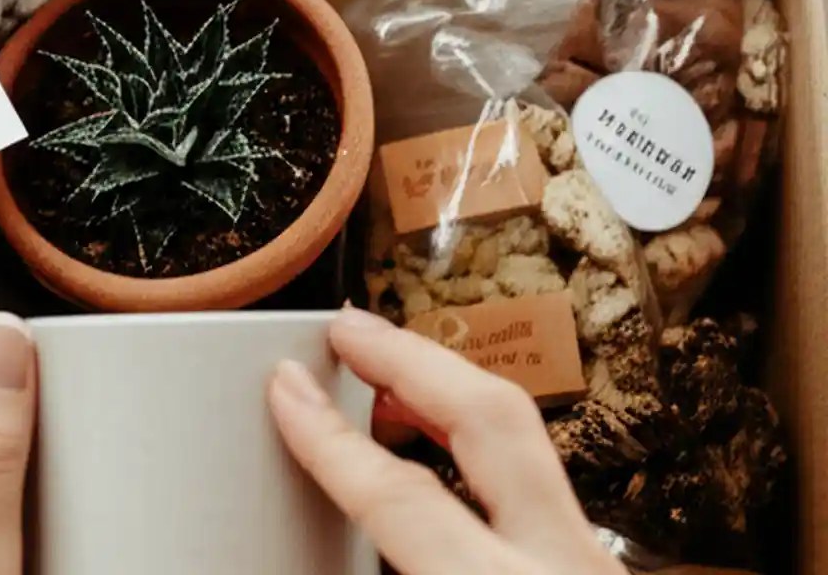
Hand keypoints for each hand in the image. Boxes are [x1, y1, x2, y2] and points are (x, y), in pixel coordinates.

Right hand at [267, 307, 625, 574]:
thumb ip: (371, 562)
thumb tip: (327, 523)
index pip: (404, 496)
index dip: (333, 438)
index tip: (286, 387)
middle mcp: (564, 559)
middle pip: (492, 419)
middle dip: (411, 360)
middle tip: (347, 330)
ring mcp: (591, 555)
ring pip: (524, 434)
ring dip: (445, 388)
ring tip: (379, 369)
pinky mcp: (594, 558)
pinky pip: (532, 471)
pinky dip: (474, 436)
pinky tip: (435, 440)